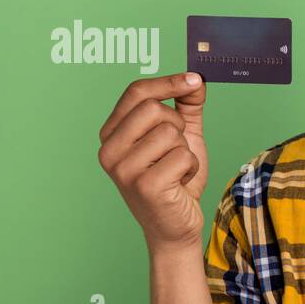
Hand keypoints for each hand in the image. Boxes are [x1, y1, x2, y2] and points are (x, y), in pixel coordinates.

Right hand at [98, 72, 209, 253]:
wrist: (177, 224)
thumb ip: (187, 106)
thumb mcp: (183, 136)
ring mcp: (123, 169)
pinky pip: (182, 156)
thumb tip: (195, 79)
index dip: (169, 82)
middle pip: (152, 108)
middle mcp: (109, 150)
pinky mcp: (144, 186)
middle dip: (177, 124)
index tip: (194, 80)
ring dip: (185, 151)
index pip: (136, 92)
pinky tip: (180, 183)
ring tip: (176, 170)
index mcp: (112, 134)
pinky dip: (191, 168)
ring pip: (170, 133)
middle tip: (177, 148)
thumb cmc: (177, 178)